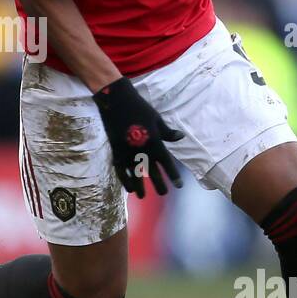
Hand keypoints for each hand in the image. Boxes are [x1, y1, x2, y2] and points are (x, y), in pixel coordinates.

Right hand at [92, 77, 183, 197]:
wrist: (117, 101)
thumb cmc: (140, 108)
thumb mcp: (156, 119)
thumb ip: (167, 132)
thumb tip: (180, 138)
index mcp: (154, 142)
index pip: (166, 163)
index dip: (173, 175)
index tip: (178, 186)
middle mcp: (141, 150)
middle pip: (151, 172)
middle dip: (158, 184)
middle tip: (163, 193)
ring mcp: (127, 152)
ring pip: (135, 174)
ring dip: (139, 186)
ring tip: (142, 196)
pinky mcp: (116, 151)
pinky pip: (120, 169)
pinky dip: (124, 179)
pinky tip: (127, 187)